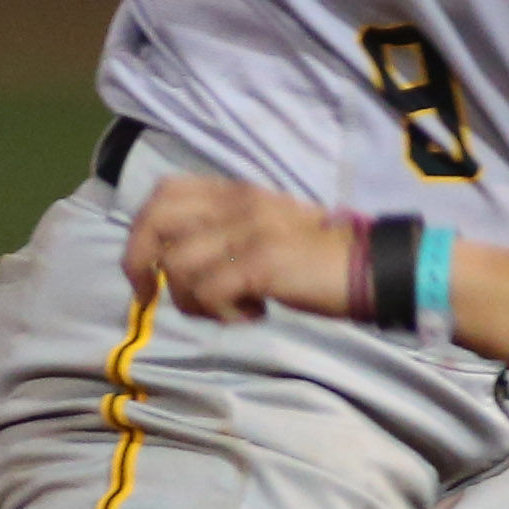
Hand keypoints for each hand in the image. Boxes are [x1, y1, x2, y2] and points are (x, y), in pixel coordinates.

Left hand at [126, 177, 358, 322]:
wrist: (370, 267)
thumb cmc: (315, 258)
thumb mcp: (265, 228)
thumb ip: (224, 231)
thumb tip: (174, 261)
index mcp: (235, 192)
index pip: (164, 193)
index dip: (140, 234)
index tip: (145, 274)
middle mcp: (236, 203)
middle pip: (155, 222)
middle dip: (139, 263)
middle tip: (151, 298)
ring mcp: (248, 231)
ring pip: (177, 265)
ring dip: (191, 301)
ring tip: (228, 310)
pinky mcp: (261, 263)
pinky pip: (208, 291)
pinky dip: (220, 313)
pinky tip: (252, 315)